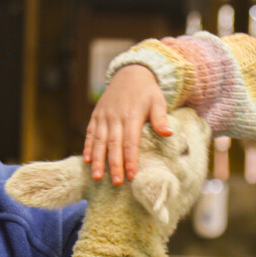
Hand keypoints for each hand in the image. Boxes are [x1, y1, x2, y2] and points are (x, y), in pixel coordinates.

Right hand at [83, 64, 171, 184]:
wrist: (130, 74)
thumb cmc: (147, 92)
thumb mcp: (158, 101)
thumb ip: (160, 118)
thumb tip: (168, 133)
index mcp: (131, 116)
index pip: (130, 142)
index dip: (130, 159)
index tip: (131, 175)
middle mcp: (115, 117)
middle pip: (113, 145)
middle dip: (113, 165)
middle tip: (115, 182)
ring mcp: (104, 116)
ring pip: (99, 141)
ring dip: (97, 160)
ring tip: (96, 177)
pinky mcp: (96, 115)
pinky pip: (90, 133)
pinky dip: (88, 147)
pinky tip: (87, 160)